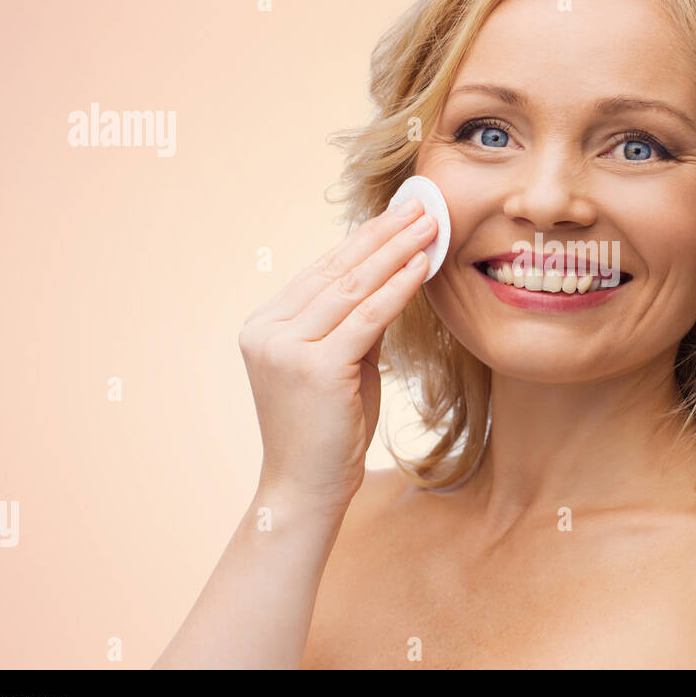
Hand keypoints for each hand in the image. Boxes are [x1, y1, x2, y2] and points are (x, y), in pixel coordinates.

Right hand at [238, 197, 434, 512]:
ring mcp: (285, 347)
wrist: (305, 491)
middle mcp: (267, 329)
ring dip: (396, 251)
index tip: (398, 213)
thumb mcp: (341, 365)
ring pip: (352, 287)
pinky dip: (398, 289)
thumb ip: (356, 324)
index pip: (322, 271)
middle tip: (422, 205)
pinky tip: (421, 265)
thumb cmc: (328, 432)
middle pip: (336, 270)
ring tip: (430, 225)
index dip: (364, 239)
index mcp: (265, 324)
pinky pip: (366, 318)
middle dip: (384, 234)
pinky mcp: (313, 367)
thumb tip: (393, 276)